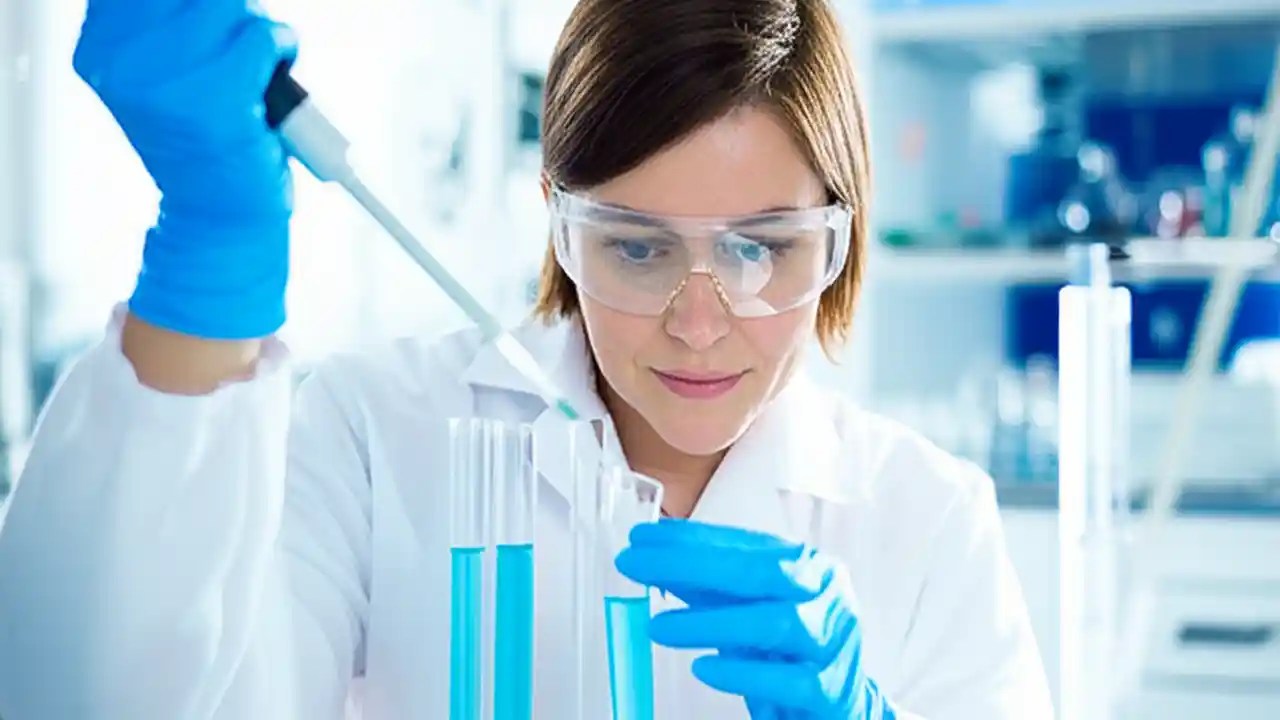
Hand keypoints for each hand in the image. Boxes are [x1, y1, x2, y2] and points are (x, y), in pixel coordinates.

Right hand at [73, 1, 297, 338]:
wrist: (217, 218)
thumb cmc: (201, 144)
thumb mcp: (159, 80)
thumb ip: (166, 28)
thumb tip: (217, 1)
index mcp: (100, 52)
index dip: (183, 5)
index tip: (200, 27)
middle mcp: (124, 63)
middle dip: (224, 11)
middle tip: (234, 47)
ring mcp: (171, 82)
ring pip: (231, 4)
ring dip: (255, 28)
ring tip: (254, 67)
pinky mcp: (221, 99)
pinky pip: (265, 37)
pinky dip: (283, 47)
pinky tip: (275, 76)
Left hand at [616, 519, 896, 718]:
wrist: (840, 702)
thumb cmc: (789, 648)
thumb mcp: (750, 608)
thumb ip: (708, 586)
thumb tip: (650, 556)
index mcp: (809, 566)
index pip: (746, 545)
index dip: (691, 540)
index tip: (642, 538)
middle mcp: (827, 596)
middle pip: (764, 573)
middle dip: (694, 566)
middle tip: (637, 565)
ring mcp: (834, 643)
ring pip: (778, 624)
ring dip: (711, 623)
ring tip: (659, 626)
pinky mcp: (832, 691)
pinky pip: (788, 681)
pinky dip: (742, 673)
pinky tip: (703, 668)